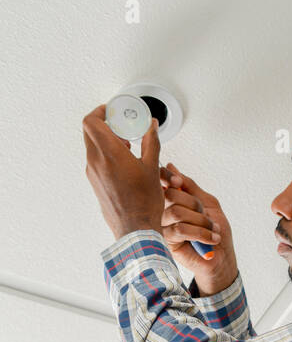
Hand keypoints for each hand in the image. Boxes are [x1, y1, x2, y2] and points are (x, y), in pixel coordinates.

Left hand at [82, 104, 164, 239]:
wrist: (135, 230)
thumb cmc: (144, 203)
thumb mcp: (152, 168)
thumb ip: (151, 142)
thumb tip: (152, 127)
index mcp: (109, 153)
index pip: (91, 121)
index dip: (99, 112)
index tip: (111, 111)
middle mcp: (96, 162)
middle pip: (90, 132)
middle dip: (104, 125)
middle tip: (120, 127)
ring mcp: (92, 174)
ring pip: (92, 147)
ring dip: (106, 141)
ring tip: (126, 147)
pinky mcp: (94, 184)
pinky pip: (95, 161)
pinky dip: (105, 155)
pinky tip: (123, 164)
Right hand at [159, 163, 237, 291]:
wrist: (221, 259)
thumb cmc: (215, 231)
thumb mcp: (208, 203)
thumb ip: (191, 186)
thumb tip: (171, 167)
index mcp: (172, 201)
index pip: (162, 182)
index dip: (168, 177)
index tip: (180, 181)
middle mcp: (164, 212)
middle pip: (171, 194)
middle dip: (194, 203)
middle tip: (207, 215)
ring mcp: (163, 227)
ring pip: (175, 212)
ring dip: (200, 219)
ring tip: (213, 229)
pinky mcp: (168, 242)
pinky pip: (179, 230)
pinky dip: (200, 232)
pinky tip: (211, 238)